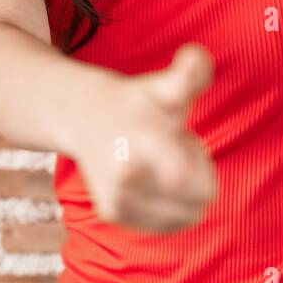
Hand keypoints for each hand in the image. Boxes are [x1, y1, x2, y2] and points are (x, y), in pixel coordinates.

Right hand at [69, 43, 217, 233]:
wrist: (81, 115)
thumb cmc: (136, 101)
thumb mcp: (165, 83)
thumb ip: (190, 70)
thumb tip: (195, 57)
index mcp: (146, 142)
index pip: (189, 180)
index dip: (200, 162)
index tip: (183, 137)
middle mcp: (128, 175)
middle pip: (201, 199)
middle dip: (197, 173)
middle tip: (173, 146)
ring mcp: (117, 198)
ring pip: (186, 215)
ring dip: (182, 191)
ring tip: (159, 162)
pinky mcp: (112, 213)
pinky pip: (167, 225)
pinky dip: (168, 206)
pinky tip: (150, 177)